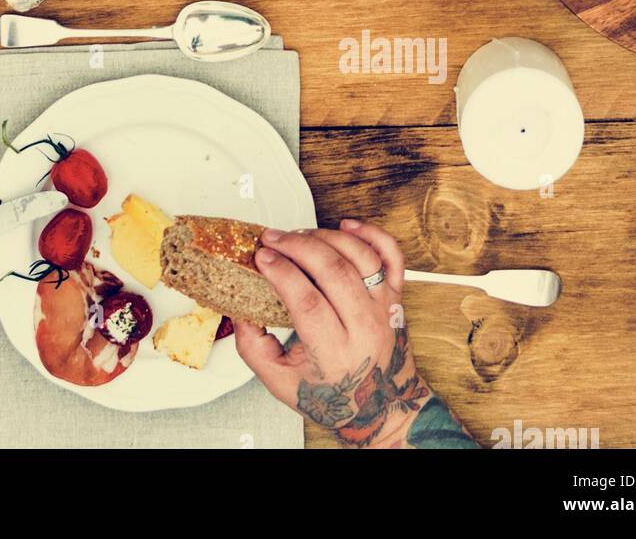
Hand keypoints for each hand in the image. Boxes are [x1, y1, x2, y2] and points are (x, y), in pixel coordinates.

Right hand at [235, 219, 477, 447]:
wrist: (384, 409)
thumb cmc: (336, 397)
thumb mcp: (282, 383)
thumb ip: (254, 349)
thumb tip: (239, 311)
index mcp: (336, 352)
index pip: (308, 301)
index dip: (282, 273)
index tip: (262, 258)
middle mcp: (365, 327)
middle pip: (334, 271)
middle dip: (296, 246)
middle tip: (272, 239)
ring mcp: (384, 309)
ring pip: (359, 256)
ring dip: (325, 236)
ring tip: (299, 235)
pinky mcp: (396, 297)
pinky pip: (391, 255)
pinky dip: (371, 233)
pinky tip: (345, 226)